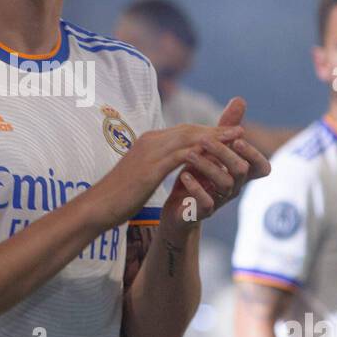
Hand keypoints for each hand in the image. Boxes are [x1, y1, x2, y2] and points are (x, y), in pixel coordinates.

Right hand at [90, 122, 243, 228]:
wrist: (97, 206)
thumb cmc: (117, 194)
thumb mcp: (139, 175)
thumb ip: (151, 165)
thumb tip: (161, 165)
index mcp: (148, 142)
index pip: (183, 131)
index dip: (207, 131)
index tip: (227, 134)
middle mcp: (150, 141)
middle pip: (189, 130)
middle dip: (215, 130)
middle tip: (238, 130)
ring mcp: (149, 152)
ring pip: (188, 139)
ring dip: (214, 139)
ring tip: (235, 141)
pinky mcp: (150, 168)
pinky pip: (181, 157)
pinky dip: (201, 155)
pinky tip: (216, 159)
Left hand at [162, 98, 269, 232]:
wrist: (178, 209)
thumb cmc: (198, 175)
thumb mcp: (210, 149)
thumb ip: (225, 128)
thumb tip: (240, 99)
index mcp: (239, 173)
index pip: (261, 166)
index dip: (253, 153)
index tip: (237, 139)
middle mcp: (235, 187)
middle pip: (241, 170)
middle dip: (224, 153)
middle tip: (204, 139)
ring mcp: (221, 201)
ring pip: (225, 184)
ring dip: (207, 166)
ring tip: (189, 155)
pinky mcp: (203, 212)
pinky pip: (207, 203)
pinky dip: (196, 188)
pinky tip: (185, 175)